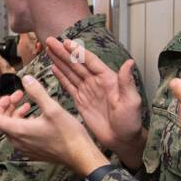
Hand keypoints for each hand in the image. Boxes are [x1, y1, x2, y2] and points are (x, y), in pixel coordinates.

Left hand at [0, 74, 107, 176]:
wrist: (80, 155)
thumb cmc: (68, 134)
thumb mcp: (53, 108)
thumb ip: (37, 92)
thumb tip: (26, 78)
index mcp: (19, 131)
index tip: (11, 96)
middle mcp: (18, 142)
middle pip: (3, 122)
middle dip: (9, 106)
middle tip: (21, 95)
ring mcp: (25, 149)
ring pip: (12, 129)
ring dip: (16, 114)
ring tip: (28, 104)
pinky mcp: (32, 152)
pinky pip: (20, 137)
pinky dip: (23, 124)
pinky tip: (35, 118)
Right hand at [45, 37, 145, 164]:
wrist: (122, 140)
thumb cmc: (130, 122)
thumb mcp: (131, 101)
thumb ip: (127, 82)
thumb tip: (129, 63)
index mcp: (108, 79)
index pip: (90, 61)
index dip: (77, 51)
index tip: (66, 42)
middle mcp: (96, 82)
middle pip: (76, 63)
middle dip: (63, 52)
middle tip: (50, 41)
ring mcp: (88, 91)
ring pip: (71, 72)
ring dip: (60, 61)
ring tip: (48, 50)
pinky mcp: (81, 102)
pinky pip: (69, 86)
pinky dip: (61, 77)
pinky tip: (54, 68)